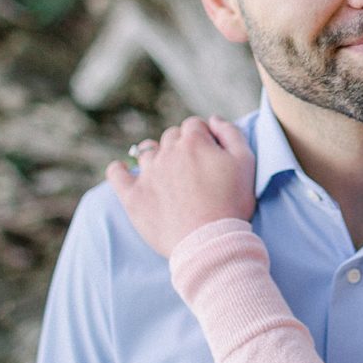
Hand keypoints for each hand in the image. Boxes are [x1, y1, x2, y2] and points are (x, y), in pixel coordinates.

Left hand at [105, 116, 254, 255]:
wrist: (209, 243)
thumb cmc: (231, 204)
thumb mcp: (245, 163)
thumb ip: (231, 134)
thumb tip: (214, 119)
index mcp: (194, 142)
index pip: (194, 125)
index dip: (204, 136)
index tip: (209, 152)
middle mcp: (168, 152)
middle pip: (171, 136)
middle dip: (181, 146)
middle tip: (193, 168)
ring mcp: (148, 174)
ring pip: (147, 152)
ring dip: (156, 156)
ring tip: (166, 173)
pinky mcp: (133, 196)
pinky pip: (116, 174)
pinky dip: (119, 170)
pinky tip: (122, 170)